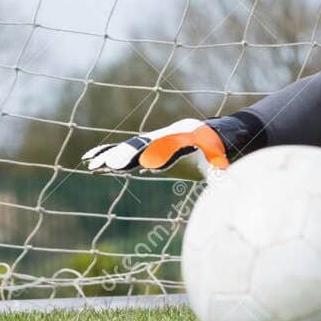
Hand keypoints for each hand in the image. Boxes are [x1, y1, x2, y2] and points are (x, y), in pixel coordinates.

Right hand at [81, 118, 230, 173]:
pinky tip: (90, 163)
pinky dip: (106, 155)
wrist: (202, 134)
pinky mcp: (142, 147)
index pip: (168, 149)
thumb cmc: (211, 154)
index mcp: (181, 144)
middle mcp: (162, 141)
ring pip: (127, 147)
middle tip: (110, 165)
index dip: (158, 156)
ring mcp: (149, 142)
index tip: (145, 165)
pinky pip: (121, 150)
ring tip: (90, 165)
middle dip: (127, 155)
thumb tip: (230, 186)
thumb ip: (221, 174)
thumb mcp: (218, 165)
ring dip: (109, 156)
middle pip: (142, 146)